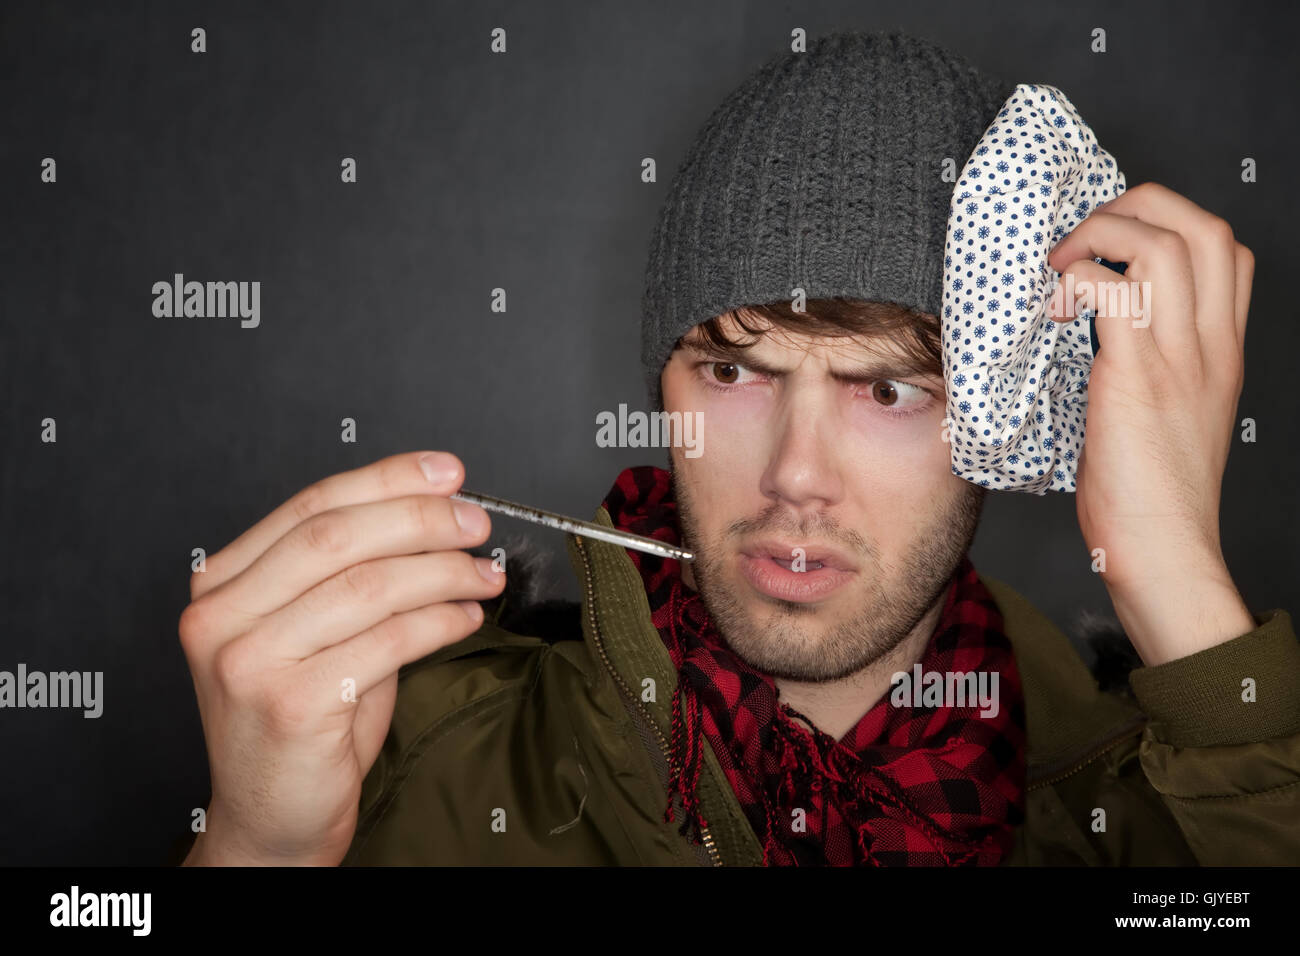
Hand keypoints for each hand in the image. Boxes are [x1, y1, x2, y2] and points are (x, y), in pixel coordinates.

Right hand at [179, 451, 505, 864]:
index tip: (447, 473)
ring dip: (443, 572)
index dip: (389, 479)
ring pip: (370, 585)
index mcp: (221, 585)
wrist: (272, 819)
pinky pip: (389, 640)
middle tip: (475, 523)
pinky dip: (439, 622)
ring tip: (481, 575)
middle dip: (422, 519)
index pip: (312, 505)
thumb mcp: (316, 632)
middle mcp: (222, 617)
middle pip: (339, 536)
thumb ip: (352, 573)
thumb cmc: (303, 724)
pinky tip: (465, 618)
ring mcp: (250, 660)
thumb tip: (435, 513)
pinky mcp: (292, 703)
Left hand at [1047, 182, 1255, 665]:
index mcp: (1221, 352)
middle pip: (1203, 225)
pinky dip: (1078, 280)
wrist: (1163, 551)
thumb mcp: (1170, 416)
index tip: (1116, 243)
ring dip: (1101, 235)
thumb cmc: (1153, 495)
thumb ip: (1152, 366)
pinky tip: (1056, 308)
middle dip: (1136, 206)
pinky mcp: (1135, 378)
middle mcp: (1209, 345)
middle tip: (1084, 239)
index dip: (1171, 223)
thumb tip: (1098, 333)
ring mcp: (1178, 358)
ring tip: (1064, 266)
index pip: (1228, 250)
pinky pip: (1112, 293)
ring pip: (1163, 243)